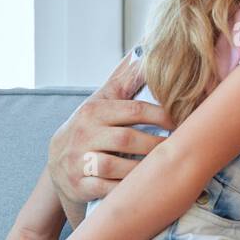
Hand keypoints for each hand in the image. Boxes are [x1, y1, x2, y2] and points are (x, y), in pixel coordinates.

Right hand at [48, 50, 173, 206]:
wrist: (58, 167)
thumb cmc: (89, 130)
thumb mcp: (100, 103)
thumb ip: (123, 81)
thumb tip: (143, 51)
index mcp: (92, 111)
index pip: (132, 110)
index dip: (161, 116)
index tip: (181, 122)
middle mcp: (81, 135)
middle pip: (126, 139)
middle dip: (156, 145)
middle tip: (179, 148)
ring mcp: (76, 162)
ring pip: (115, 166)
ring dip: (144, 169)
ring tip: (164, 168)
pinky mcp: (78, 186)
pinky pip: (107, 189)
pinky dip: (127, 189)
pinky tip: (144, 186)